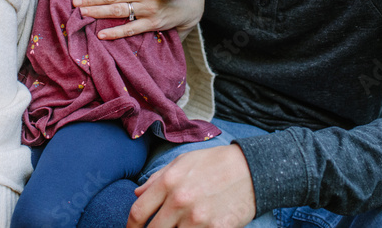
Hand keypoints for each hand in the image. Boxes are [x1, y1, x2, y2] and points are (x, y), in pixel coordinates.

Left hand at [127, 145, 256, 227]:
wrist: (251, 169)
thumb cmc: (215, 163)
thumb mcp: (183, 161)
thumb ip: (158, 178)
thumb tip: (138, 193)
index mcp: (169, 181)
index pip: (138, 211)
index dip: (130, 226)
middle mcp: (180, 201)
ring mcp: (198, 218)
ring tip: (179, 225)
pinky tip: (197, 227)